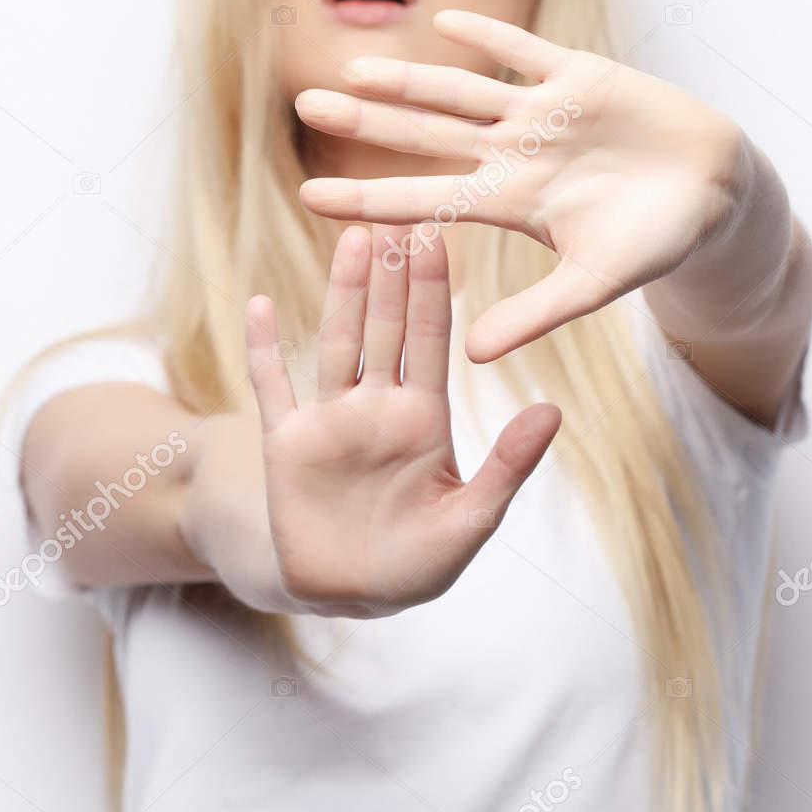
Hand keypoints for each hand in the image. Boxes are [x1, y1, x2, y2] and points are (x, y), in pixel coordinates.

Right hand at [233, 223, 559, 617]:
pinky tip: (259, 304)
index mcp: (425, 418)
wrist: (351, 596)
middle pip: (386, 327)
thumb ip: (508, 467)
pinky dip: (264, 348)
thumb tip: (552, 411)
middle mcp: (377, 407)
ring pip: (336, 341)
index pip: (430, 340)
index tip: (440, 235)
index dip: (434, 290)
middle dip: (393, 275)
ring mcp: (330, 420)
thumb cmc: (419, 564)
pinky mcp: (286, 444)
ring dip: (343, 293)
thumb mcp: (471, 519)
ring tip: (352, 239)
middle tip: (400, 215)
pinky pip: (271, 386)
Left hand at [294, 10, 750, 362]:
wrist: (717, 195)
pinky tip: (444, 22)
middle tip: (303, 105)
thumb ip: (533, 315)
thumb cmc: (654, 243)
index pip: (421, 199)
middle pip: (424, 135)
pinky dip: (489, 36)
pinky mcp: (582, 77)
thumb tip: (470, 356)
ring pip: (462, 90)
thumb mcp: (592, 286)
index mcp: (510, 203)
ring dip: (409, 78)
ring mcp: (543, 113)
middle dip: (366, 121)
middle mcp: (513, 154)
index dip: (366, 196)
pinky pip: (525, 49)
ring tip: (354, 66)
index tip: (308, 196)